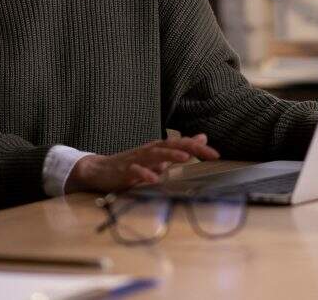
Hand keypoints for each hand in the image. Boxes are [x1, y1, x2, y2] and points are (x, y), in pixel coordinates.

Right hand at [65, 134, 219, 193]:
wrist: (100, 170)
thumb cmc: (132, 164)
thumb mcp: (159, 157)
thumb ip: (180, 148)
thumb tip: (202, 138)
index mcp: (159, 148)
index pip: (182, 144)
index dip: (199, 148)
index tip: (216, 155)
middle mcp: (150, 150)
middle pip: (172, 145)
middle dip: (191, 148)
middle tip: (209, 154)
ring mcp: (137, 159)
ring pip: (155, 154)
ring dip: (170, 155)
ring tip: (185, 157)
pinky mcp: (125, 171)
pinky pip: (135, 171)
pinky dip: (144, 174)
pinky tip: (154, 179)